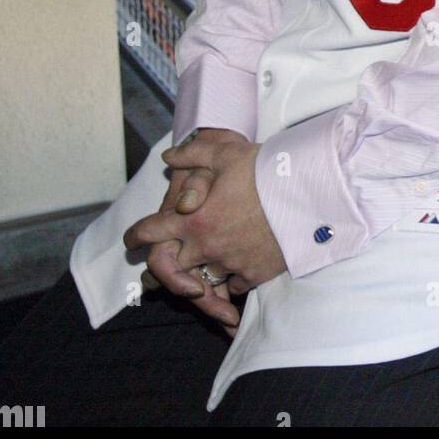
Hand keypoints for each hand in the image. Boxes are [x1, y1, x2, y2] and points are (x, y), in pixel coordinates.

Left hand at [124, 134, 286, 317]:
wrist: (307, 193)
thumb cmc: (265, 170)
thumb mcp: (225, 154)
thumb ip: (192, 155)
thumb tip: (168, 156)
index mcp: (193, 219)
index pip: (151, 232)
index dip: (135, 236)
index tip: (130, 241)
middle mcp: (206, 246)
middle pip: (172, 266)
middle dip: (168, 263)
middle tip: (169, 258)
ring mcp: (230, 264)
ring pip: (204, 278)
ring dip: (202, 271)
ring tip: (207, 263)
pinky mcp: (254, 274)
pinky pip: (234, 285)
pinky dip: (232, 278)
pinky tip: (237, 267)